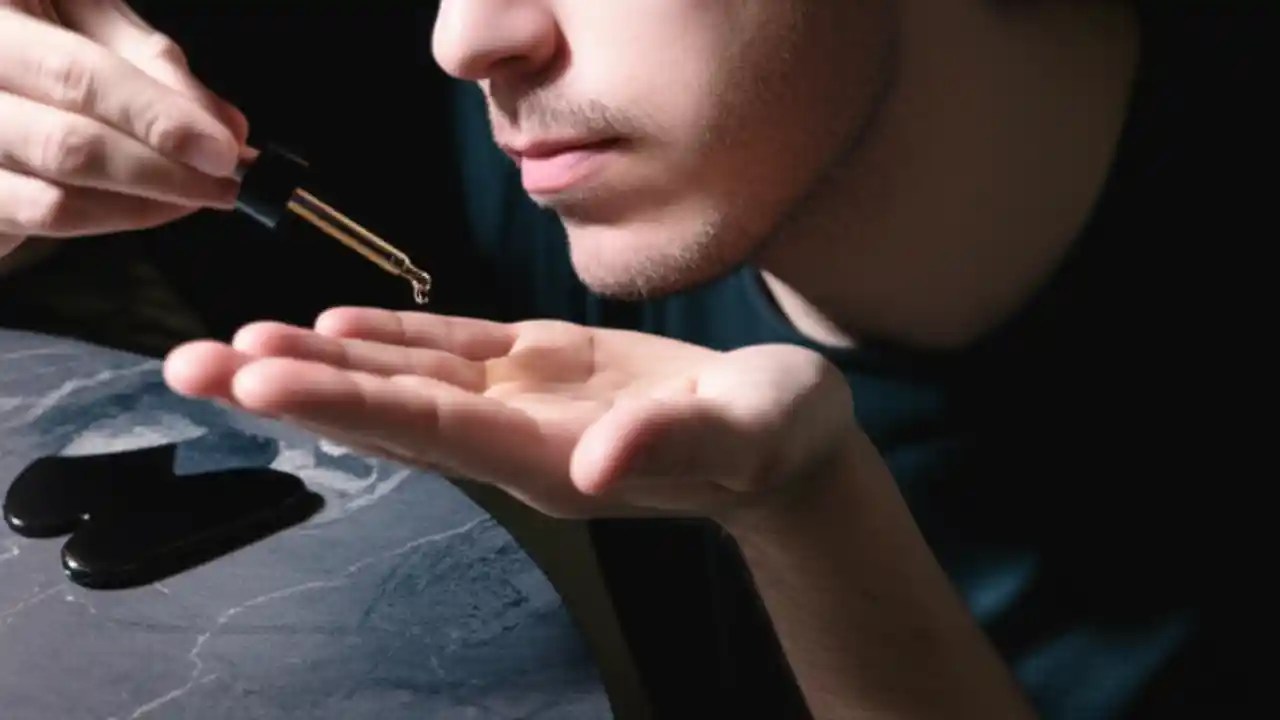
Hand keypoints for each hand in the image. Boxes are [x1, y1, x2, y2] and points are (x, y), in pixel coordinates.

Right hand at [0, 0, 246, 256]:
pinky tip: (154, 205)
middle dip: (165, 172)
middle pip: (69, 147)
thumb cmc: (35, 33)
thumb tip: (224, 127)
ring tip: (202, 193)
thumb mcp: (87, 16)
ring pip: (56, 202)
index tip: (223, 149)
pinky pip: (42, 225)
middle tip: (227, 181)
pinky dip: (111, 219)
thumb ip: (151, 62)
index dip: (158, 119)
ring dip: (146, 204)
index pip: (77, 77)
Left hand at [162, 308, 854, 521]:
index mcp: (555, 462)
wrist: (780, 438)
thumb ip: (667, 441)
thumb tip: (597, 464)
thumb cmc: (773, 436)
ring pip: (405, 382)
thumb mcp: (744, 431)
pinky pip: (451, 350)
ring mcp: (523, 404)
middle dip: (294, 393)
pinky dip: (392, 337)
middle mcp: (519, 439)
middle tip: (195, 371)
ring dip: (320, 365)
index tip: (264, 383)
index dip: (348, 404)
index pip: (434, 430)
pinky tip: (338, 325)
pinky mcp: (540, 368)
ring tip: (237, 348)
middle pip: (390, 415)